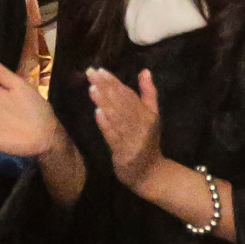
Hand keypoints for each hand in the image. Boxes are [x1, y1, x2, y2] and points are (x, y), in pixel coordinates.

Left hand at [89, 66, 164, 192]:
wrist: (149, 173)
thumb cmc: (148, 142)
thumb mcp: (154, 115)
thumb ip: (149, 93)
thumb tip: (145, 71)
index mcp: (148, 114)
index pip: (129, 94)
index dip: (114, 82)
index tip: (100, 70)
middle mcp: (141, 124)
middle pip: (122, 102)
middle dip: (106, 87)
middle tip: (91, 73)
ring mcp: (133, 138)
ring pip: (117, 117)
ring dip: (104, 102)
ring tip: (92, 88)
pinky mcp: (124, 151)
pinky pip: (114, 135)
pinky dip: (106, 124)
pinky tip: (98, 113)